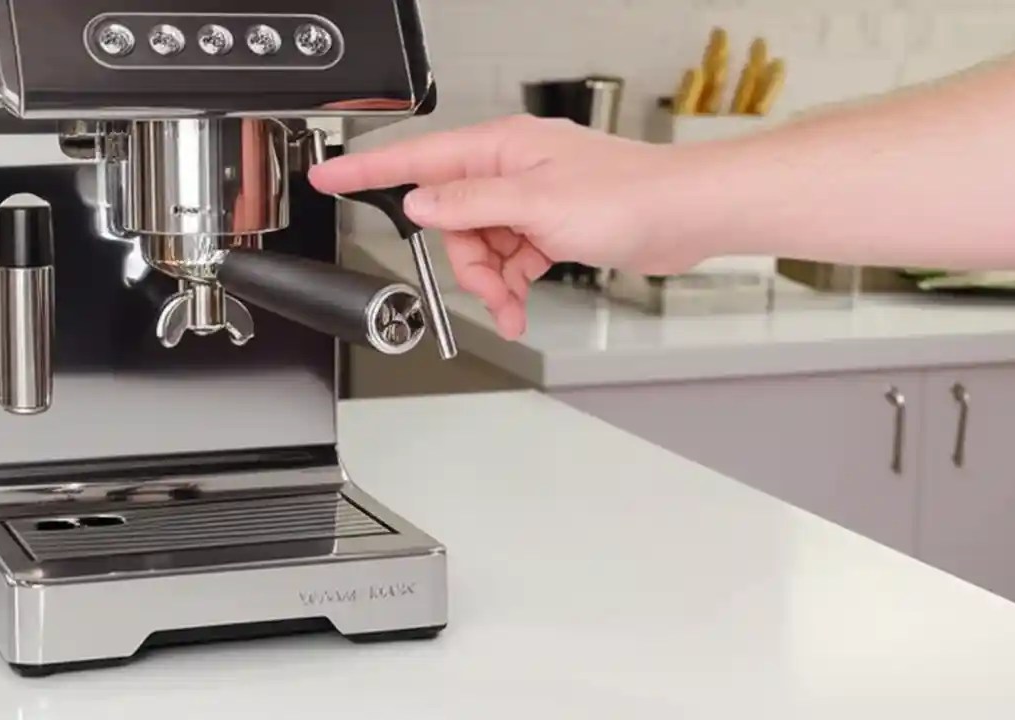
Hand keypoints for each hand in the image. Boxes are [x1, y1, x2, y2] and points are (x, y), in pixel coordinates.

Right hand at [308, 115, 704, 338]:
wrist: (684, 215)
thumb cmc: (628, 196)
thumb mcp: (536, 204)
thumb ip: (470, 205)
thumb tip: (420, 204)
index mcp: (500, 147)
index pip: (418, 158)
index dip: (368, 170)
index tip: (330, 177)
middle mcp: (512, 168)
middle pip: (452, 218)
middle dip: (465, 261)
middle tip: (489, 286)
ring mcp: (531, 198)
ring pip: (480, 244)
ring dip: (492, 279)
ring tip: (514, 303)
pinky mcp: (550, 224)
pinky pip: (510, 256)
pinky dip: (513, 282)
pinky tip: (522, 301)